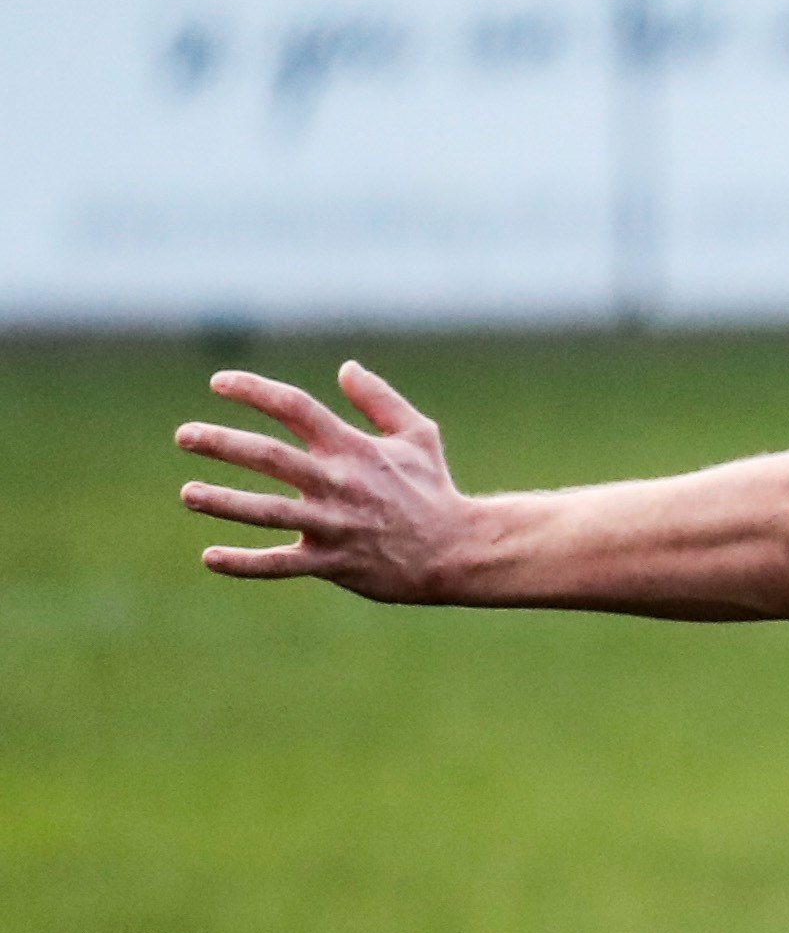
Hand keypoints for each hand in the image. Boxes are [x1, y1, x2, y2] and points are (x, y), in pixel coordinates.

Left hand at [176, 362, 472, 599]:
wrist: (460, 552)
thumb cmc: (435, 492)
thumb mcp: (418, 436)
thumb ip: (380, 400)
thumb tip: (346, 368)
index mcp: (353, 449)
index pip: (295, 408)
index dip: (254, 390)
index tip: (218, 383)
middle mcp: (339, 484)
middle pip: (270, 458)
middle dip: (222, 444)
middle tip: (184, 437)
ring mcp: (335, 525)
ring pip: (269, 512)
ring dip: (224, 503)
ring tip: (188, 495)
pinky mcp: (335, 563)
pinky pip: (283, 564)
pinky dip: (245, 563)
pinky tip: (211, 558)